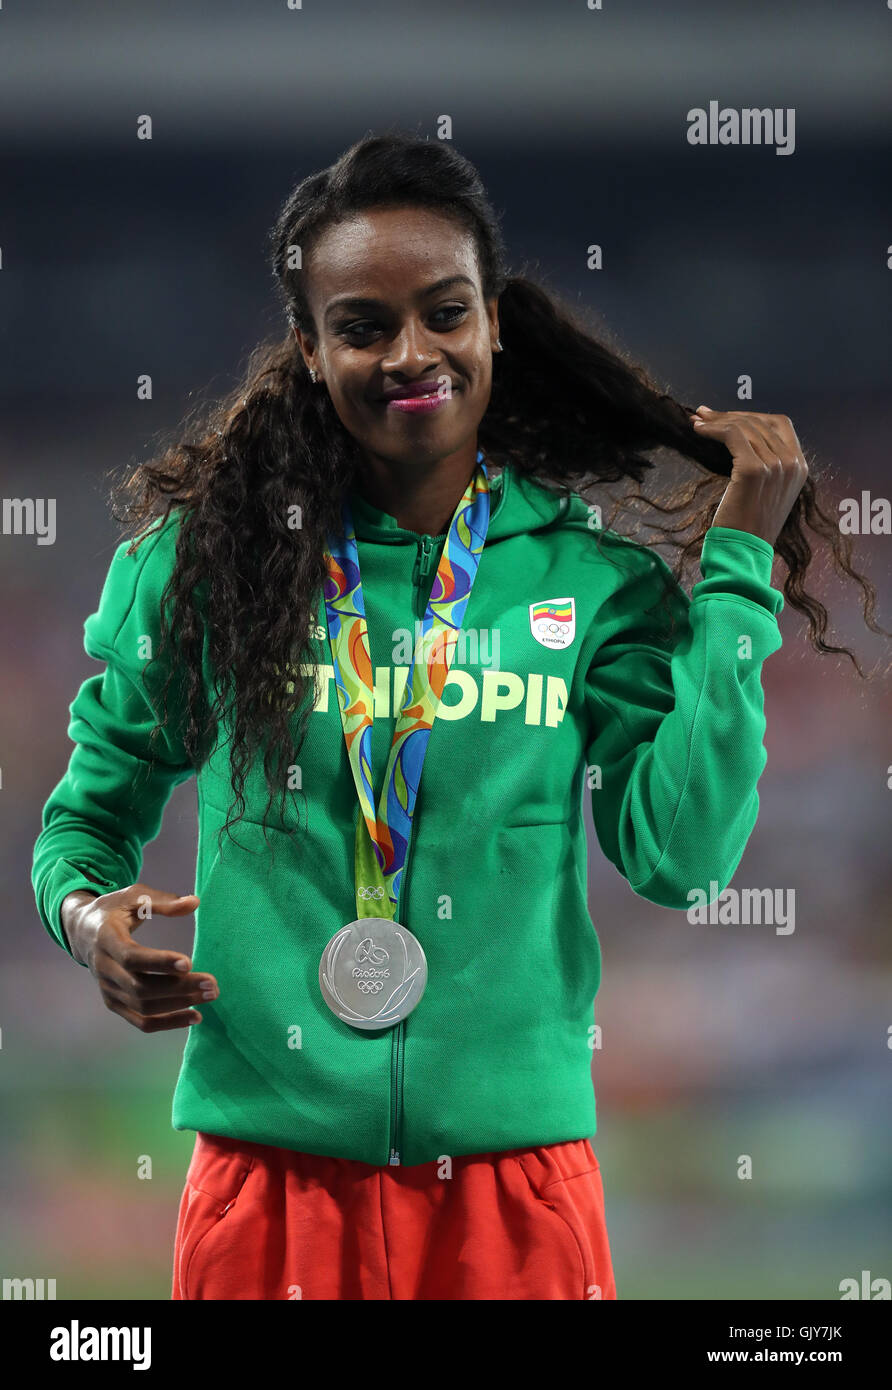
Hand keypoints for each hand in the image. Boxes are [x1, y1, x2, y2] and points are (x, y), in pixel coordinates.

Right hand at [61, 882, 215, 1032]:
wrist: (83, 931)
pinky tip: (196, 1017)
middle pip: (141, 987)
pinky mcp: (114, 1003)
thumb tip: (195, 902)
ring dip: (179, 1005)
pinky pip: (141, 1021)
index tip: (189, 963)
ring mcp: (108, 990)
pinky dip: (168, 1023)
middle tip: (212, 984)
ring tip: (210, 995)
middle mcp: (104, 969)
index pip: (131, 957)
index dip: (159, 962)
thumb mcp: (134, 896)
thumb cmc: (114, 910)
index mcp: (106, 939)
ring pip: (143, 1006)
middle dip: (179, 988)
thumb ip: (163, 901)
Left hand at [691, 405, 808, 546]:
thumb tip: (739, 436)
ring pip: (744, 427)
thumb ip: (766, 465)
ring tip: (696, 421)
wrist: (744, 552)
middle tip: (702, 414)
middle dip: (729, 415)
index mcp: (800, 466)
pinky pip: (732, 436)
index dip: (750, 415)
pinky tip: (698, 431)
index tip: (725, 416)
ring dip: (717, 421)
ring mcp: (776, 465)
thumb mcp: (767, 491)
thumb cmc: (748, 526)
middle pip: (759, 422)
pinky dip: (713, 429)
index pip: (778, 424)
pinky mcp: (754, 470)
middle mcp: (793, 463)